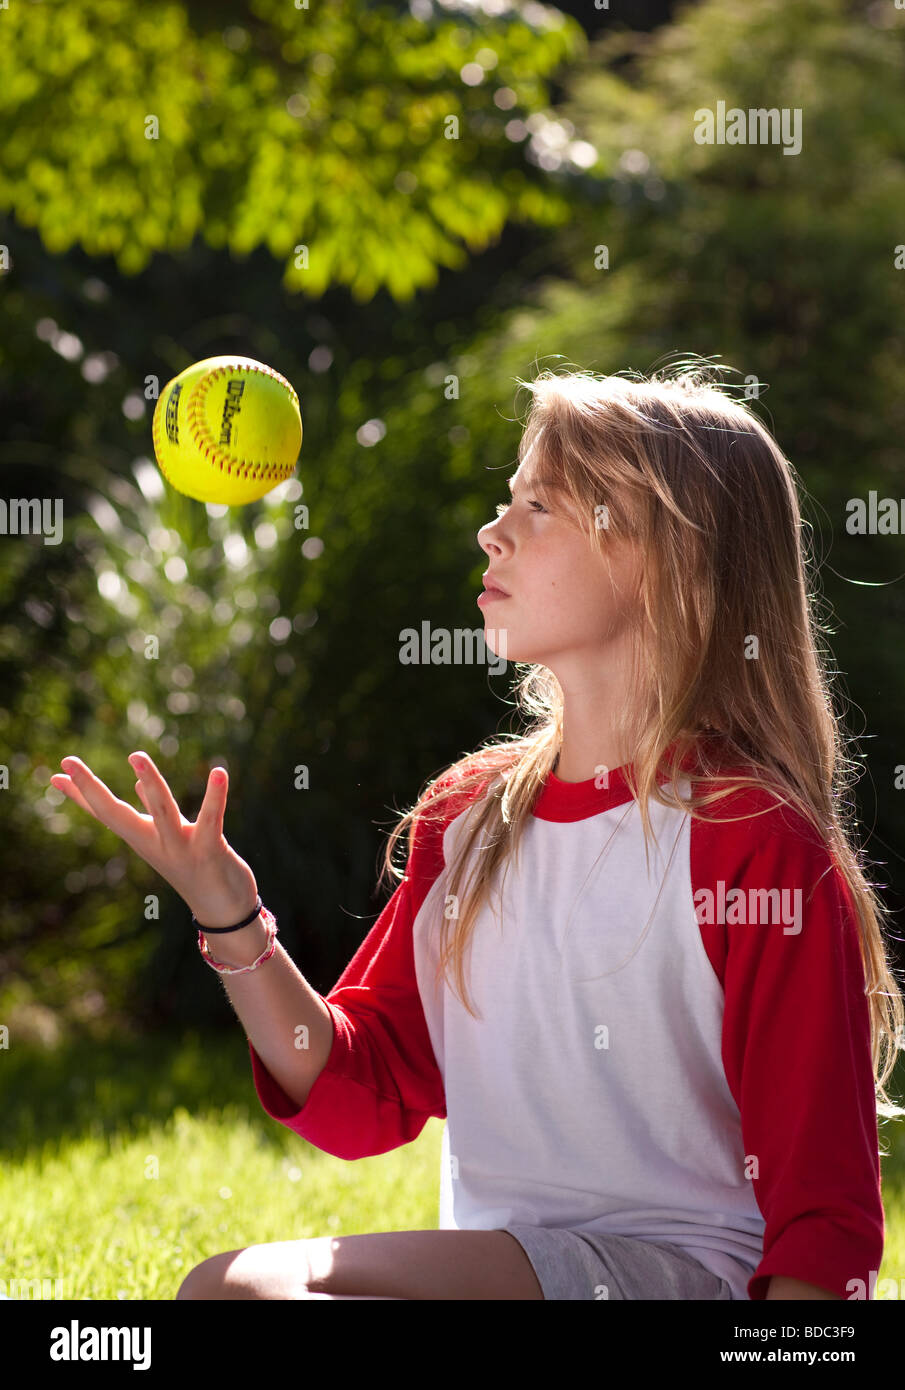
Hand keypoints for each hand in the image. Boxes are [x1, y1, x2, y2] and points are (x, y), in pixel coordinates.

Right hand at [50, 752, 258, 928]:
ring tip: (135, 754)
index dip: (81, 794)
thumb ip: (153, 810)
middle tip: (67, 760)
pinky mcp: (209, 851)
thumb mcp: (168, 838)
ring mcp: (180, 849)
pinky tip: (219, 771)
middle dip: (91, 787)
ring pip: (162, 812)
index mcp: (142, 837)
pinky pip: (211, 820)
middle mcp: (154, 844)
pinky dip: (215, 796)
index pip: (104, 813)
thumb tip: (136, 782)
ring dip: (150, 782)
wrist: (223, 912)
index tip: (56, 774)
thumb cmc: (196, 869)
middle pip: (117, 814)